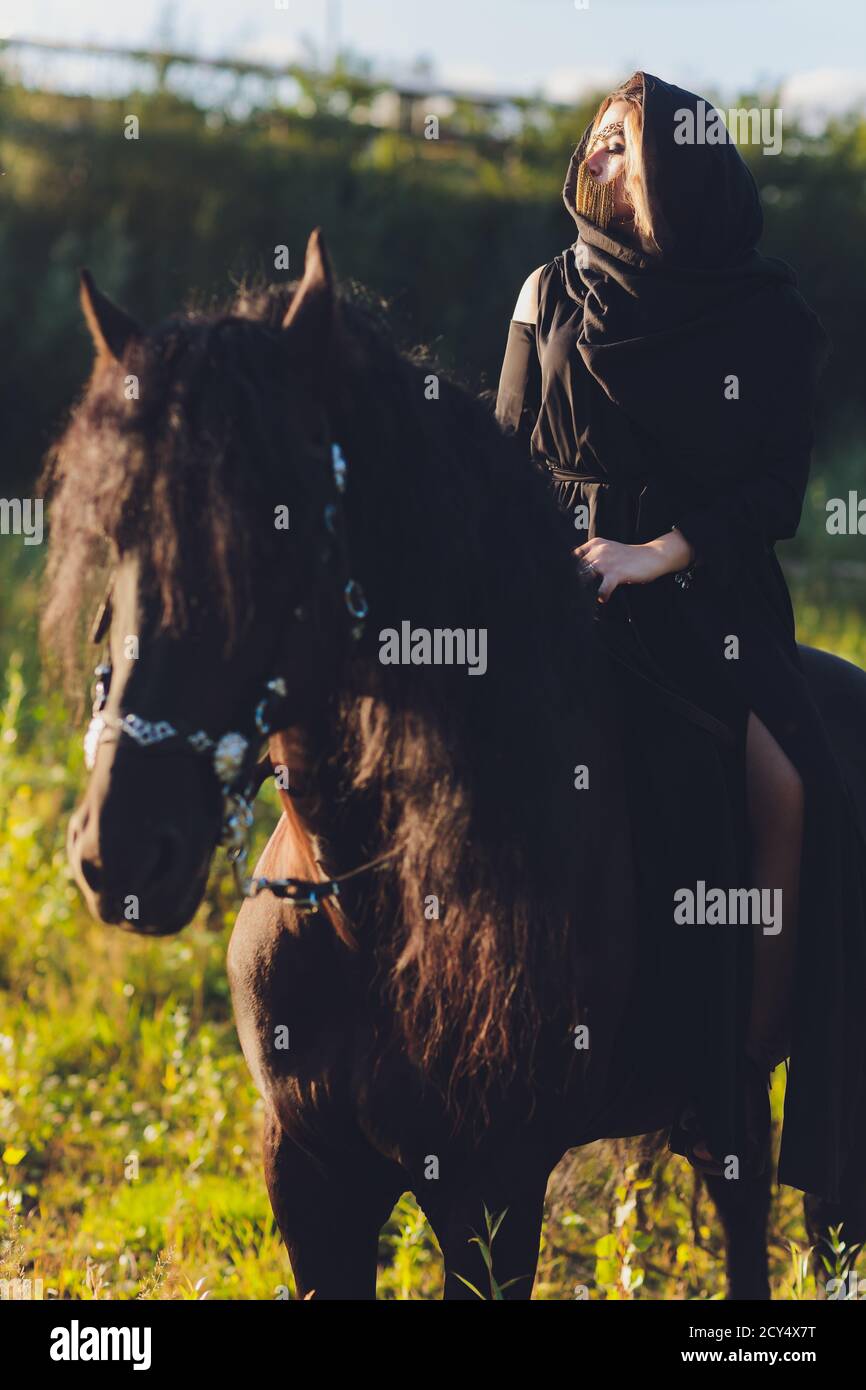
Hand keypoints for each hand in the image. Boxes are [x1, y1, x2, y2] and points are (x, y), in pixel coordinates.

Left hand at [574, 530, 693, 603]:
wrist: (652, 556)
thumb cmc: (631, 556)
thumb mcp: (610, 548)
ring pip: (586, 579)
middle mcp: (599, 551)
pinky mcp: (615, 574)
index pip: (575, 556)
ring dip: (588, 589)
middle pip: (578, 569)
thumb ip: (596, 555)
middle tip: (581, 591)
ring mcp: (606, 563)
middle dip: (579, 581)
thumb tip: (581, 571)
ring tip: (592, 594)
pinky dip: (602, 595)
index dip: (571, 568)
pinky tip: (604, 598)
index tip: (572, 577)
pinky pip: (602, 589)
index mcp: (596, 543)